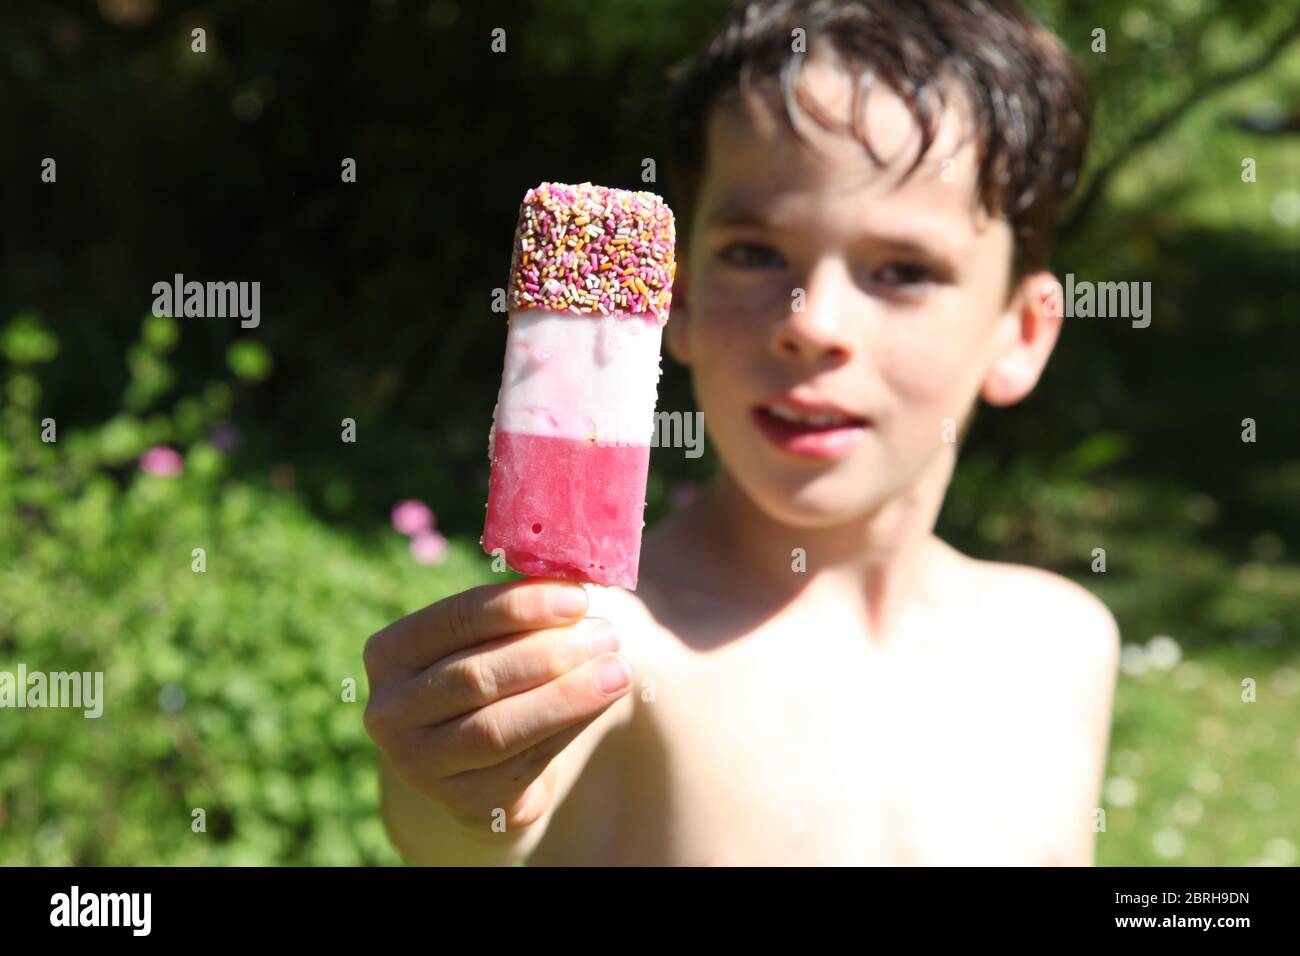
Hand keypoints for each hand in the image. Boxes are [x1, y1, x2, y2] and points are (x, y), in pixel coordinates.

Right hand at [363, 579, 631, 834]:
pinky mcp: (463, 803)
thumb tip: (576, 585)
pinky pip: (524, 764)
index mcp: (389, 653)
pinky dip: (570, 728)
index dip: (519, 607)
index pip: (454, 620)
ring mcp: (420, 765)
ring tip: (618, 670)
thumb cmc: (489, 673)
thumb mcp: (490, 639)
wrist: (475, 761)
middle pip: (476, 677)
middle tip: (608, 635)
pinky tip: (604, 701)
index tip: (578, 598)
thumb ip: (521, 614)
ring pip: (498, 729)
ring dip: (567, 696)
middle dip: (550, 654)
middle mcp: (390, 712)